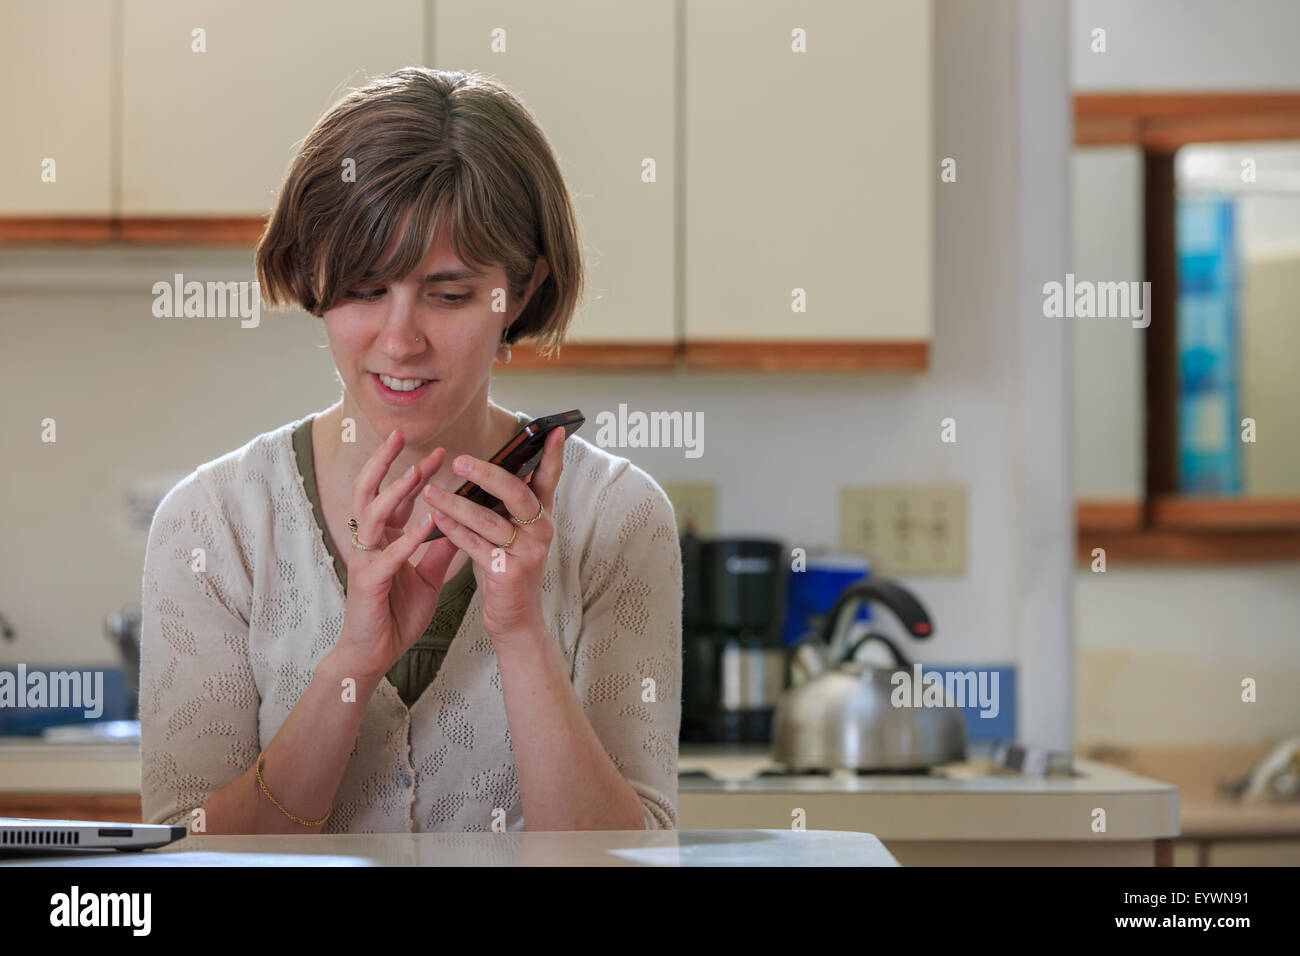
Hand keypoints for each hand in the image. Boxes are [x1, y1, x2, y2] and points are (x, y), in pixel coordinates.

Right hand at [331, 429, 460, 682]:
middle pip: (371, 491)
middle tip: (402, 435)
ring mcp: (365, 560)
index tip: (439, 452)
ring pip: (373, 515)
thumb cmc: (397, 615)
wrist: (375, 654)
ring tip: (415, 472)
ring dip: (395, 492)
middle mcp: (370, 543)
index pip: (395, 496)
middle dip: (386, 462)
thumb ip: (441, 549)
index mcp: (384, 540)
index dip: (414, 472)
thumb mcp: (428, 577)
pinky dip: (408, 539)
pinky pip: (387, 556)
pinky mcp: (368, 582)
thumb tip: (464, 523)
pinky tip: (427, 524)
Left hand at [421, 426, 565, 644]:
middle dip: (488, 475)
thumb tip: (485, 473)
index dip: (552, 455)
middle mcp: (542, 532)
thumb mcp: (514, 535)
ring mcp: (528, 553)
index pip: (550, 480)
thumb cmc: (508, 571)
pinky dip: (453, 531)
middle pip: (518, 494)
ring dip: (456, 505)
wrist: (515, 620)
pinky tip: (435, 518)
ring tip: (430, 491)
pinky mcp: (509, 573)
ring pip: (490, 521)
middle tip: (460, 461)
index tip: (552, 429)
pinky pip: (475, 546)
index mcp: (543, 518)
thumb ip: (506, 508)